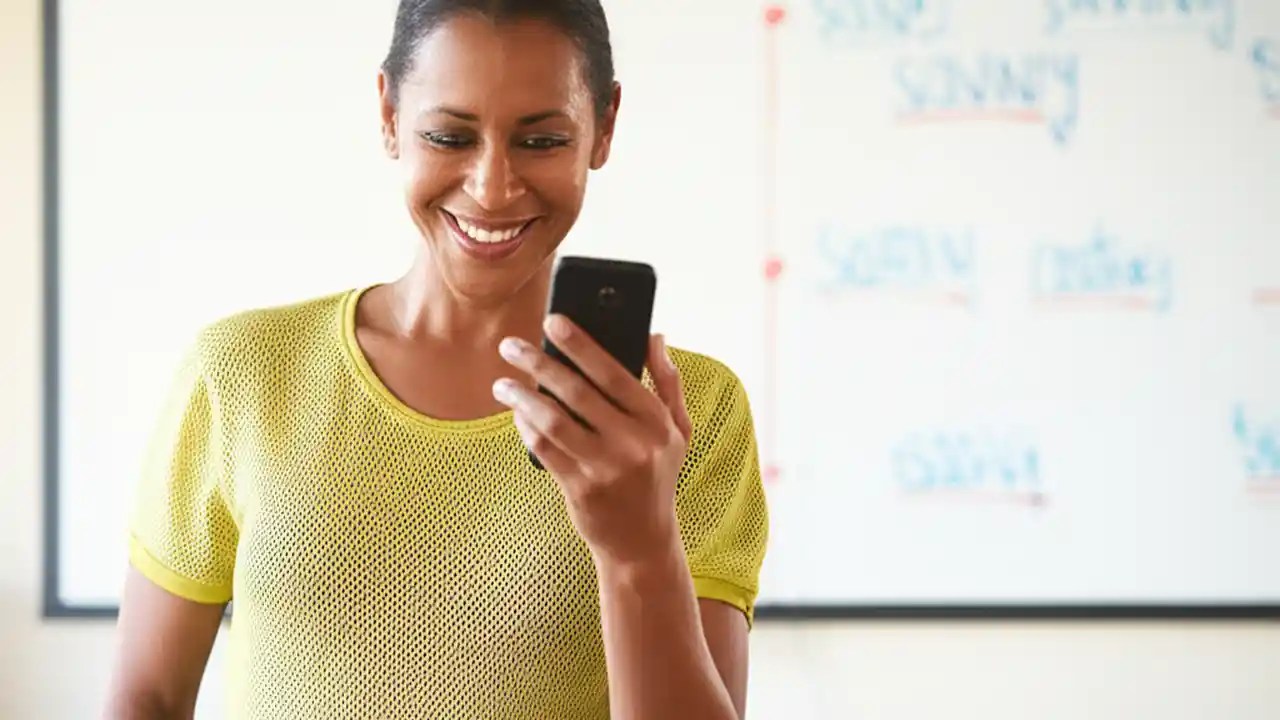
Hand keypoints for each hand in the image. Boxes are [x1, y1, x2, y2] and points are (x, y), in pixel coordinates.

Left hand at [493, 314, 693, 569]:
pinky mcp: (580, 490)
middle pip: (577, 392)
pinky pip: (543, 449)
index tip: (552, 320)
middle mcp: (633, 444)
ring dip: (521, 396)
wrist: (643, 540)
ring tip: (502, 382)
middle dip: (539, 363)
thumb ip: (668, 382)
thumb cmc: (656, 475)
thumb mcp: (676, 430)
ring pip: (552, 420)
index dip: (581, 344)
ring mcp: (605, 469)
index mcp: (657, 423)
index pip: (615, 373)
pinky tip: (516, 412)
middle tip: (510, 345)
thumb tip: (656, 335)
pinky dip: (524, 426)